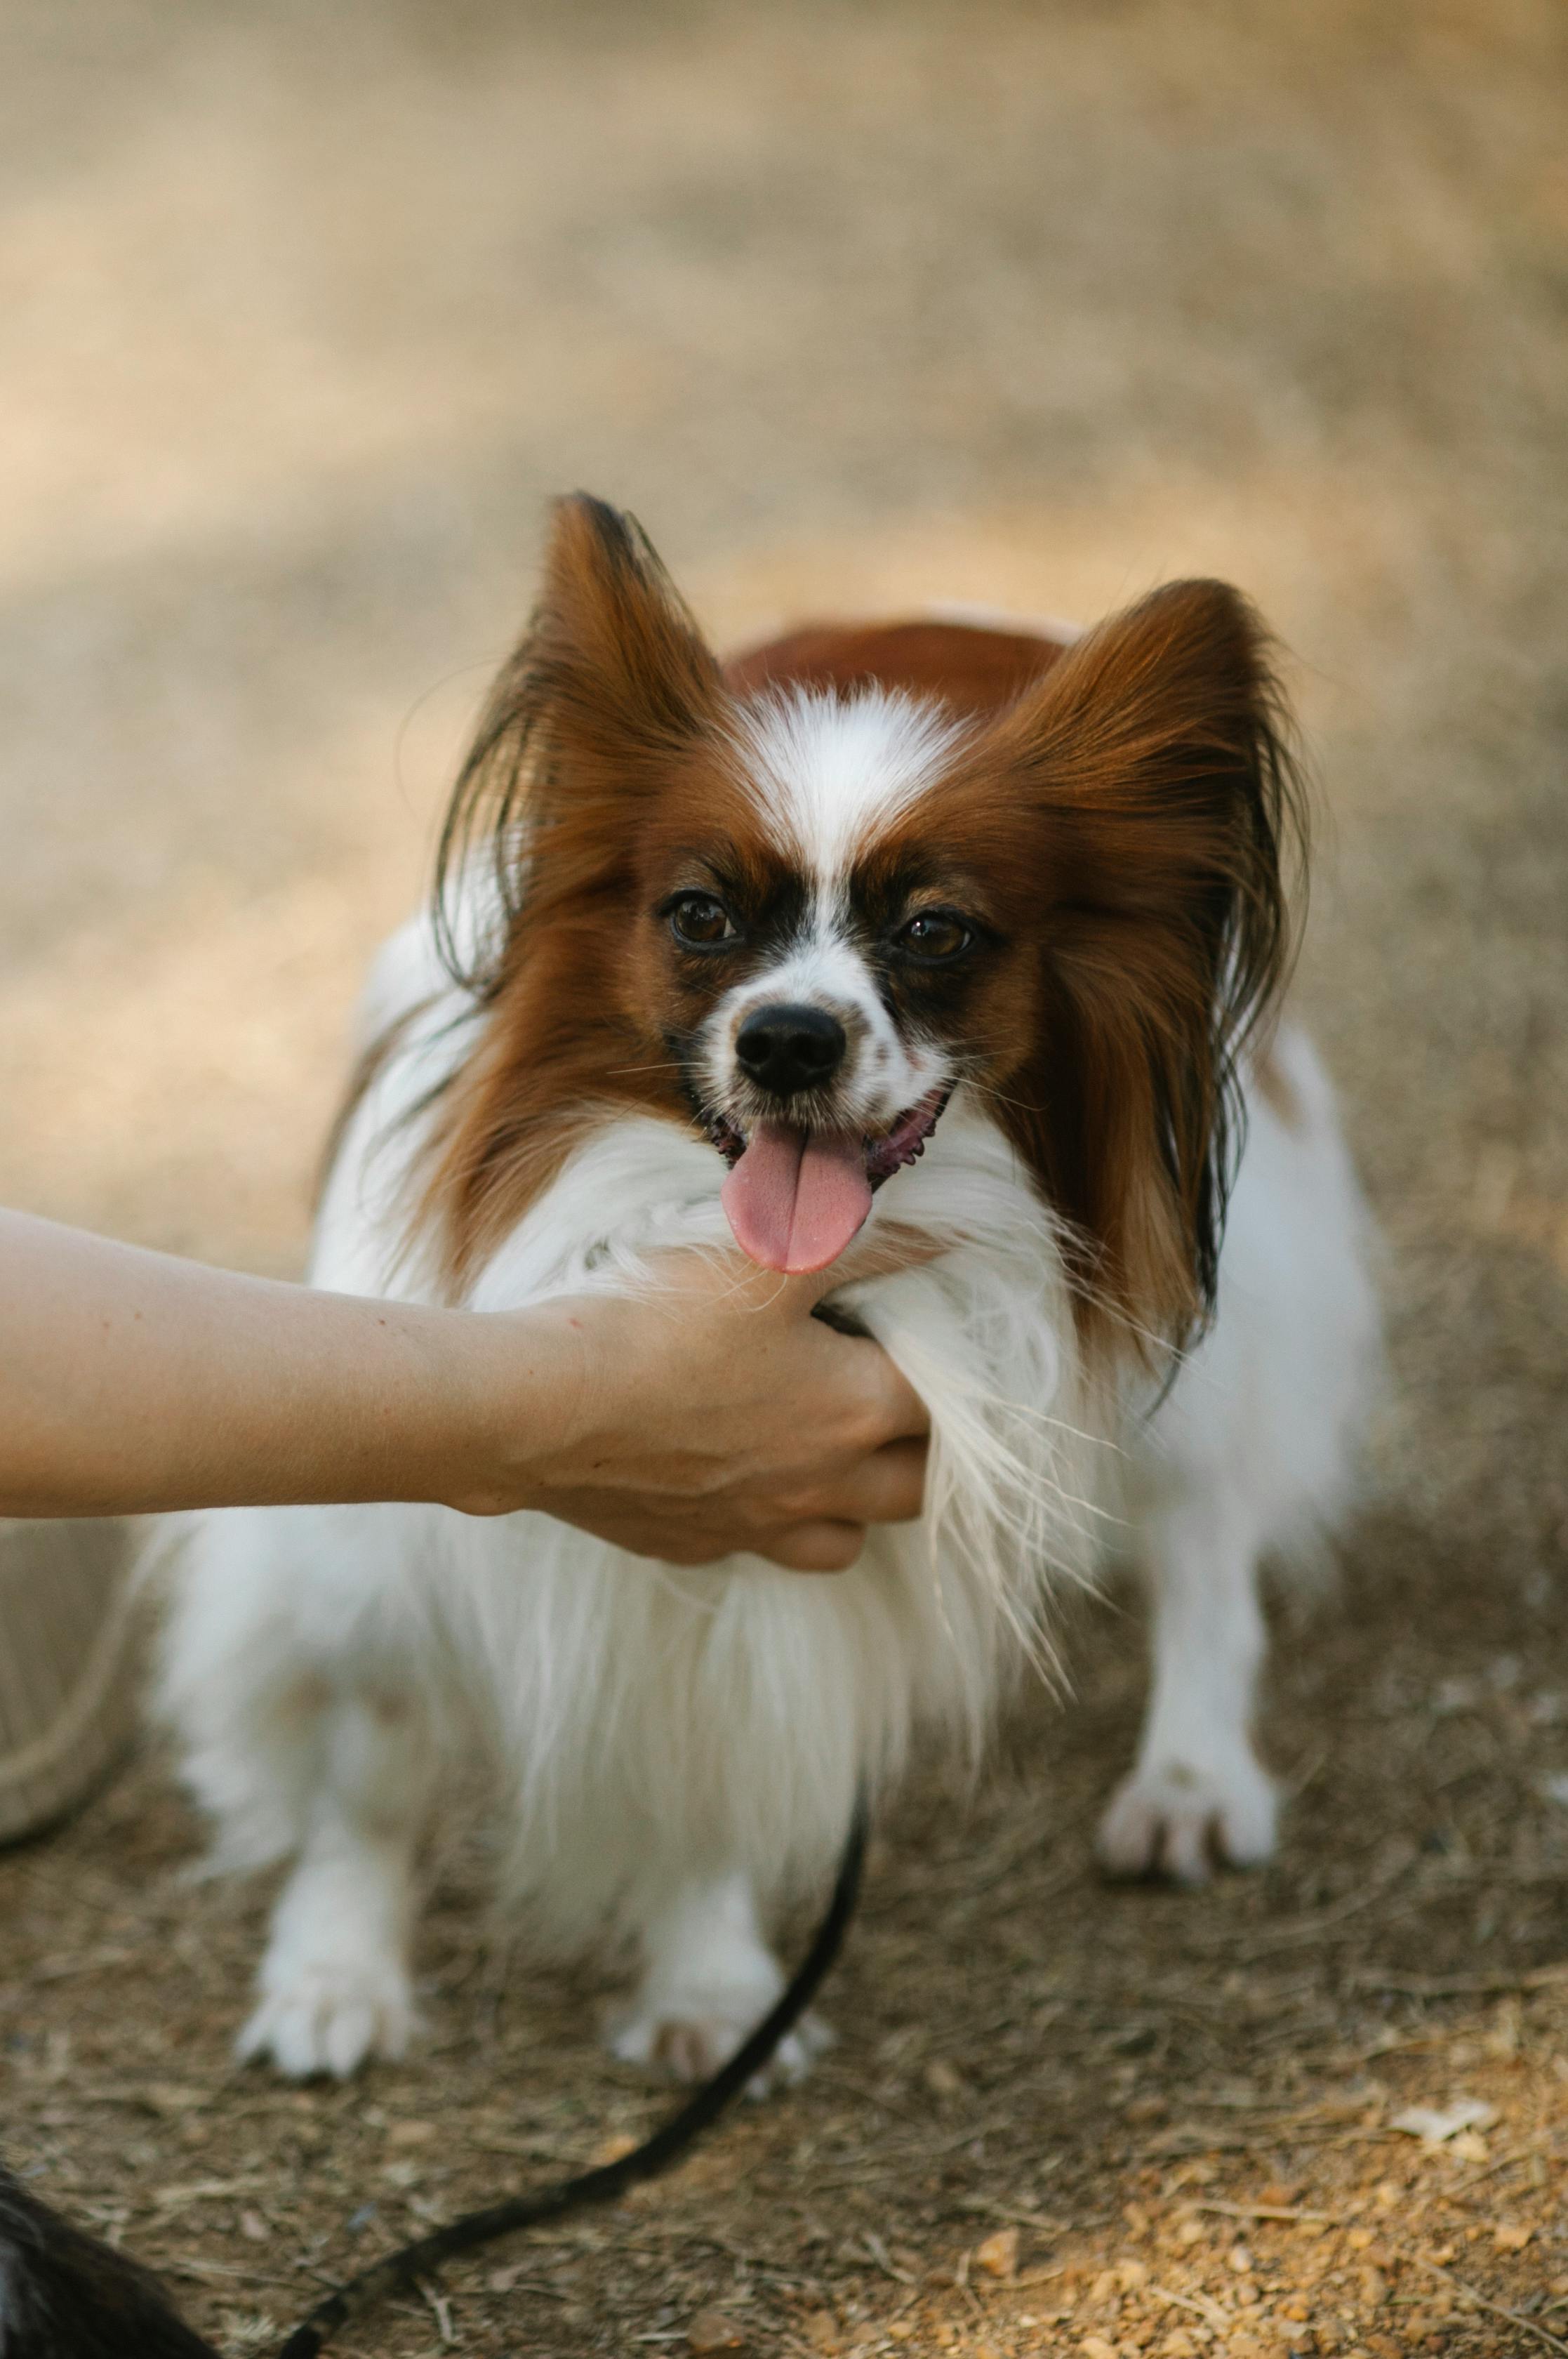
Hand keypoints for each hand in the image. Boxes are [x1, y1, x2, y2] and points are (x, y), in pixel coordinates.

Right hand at [446, 1251, 930, 1568]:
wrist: (543, 1409)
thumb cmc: (660, 1326)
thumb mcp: (766, 1258)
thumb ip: (855, 1236)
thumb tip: (943, 1224)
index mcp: (854, 1409)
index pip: (948, 1404)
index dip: (948, 1370)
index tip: (925, 1338)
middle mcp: (821, 1482)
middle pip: (916, 1489)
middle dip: (922, 1451)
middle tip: (894, 1399)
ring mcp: (757, 1525)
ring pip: (845, 1540)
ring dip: (853, 1504)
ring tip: (828, 1454)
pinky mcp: (693, 1545)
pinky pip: (755, 1550)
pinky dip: (764, 1522)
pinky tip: (734, 1477)